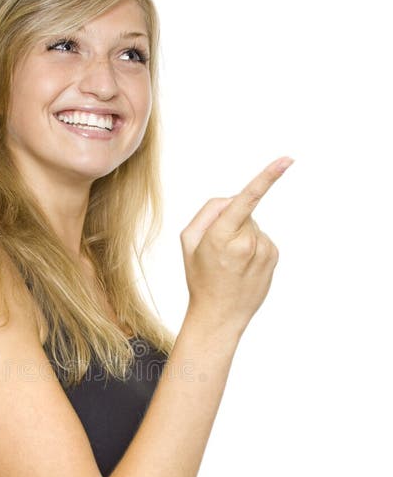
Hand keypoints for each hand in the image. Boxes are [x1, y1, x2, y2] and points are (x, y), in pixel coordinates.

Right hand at [180, 156, 293, 334]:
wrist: (219, 315)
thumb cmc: (201, 277)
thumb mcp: (188, 242)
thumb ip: (208, 212)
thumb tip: (234, 198)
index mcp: (221, 236)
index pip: (246, 200)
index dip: (267, 177)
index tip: (286, 160)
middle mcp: (246, 242)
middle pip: (242, 211)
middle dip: (231, 221)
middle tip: (218, 251)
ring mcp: (263, 250)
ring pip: (253, 225)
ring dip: (243, 236)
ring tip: (231, 263)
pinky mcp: (273, 256)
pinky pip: (262, 238)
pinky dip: (253, 247)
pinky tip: (244, 266)